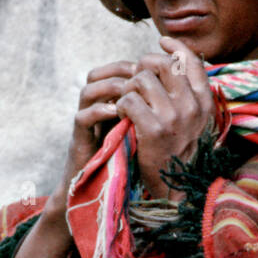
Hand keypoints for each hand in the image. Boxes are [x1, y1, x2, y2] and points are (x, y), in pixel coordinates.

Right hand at [51, 59, 139, 210]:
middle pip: (97, 75)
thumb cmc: (125, 162)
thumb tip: (177, 99)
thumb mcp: (141, 133)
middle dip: (120, 72)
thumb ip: (150, 114)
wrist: (100, 192)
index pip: (114, 73)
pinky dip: (99, 112)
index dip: (131, 66)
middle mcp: (94, 110)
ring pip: (87, 91)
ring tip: (129, 94)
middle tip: (139, 76)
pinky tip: (117, 114)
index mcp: (109, 105)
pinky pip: (82, 118)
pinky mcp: (79, 140)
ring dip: (110, 88)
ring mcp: (86, 124)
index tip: (152, 71)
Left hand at [116, 38, 214, 198]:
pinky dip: (121, 105)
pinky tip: (123, 116)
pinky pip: (129, 99)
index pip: (191, 60)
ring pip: (142, 79)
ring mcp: (174, 117)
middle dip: (143, 66)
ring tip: (128, 102)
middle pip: (162, 63)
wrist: (176, 188)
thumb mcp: (196, 121)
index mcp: (204, 102)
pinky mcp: (153, 129)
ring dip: (129, 88)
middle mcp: (192, 106)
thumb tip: (177, 60)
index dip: (175, 46)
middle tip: (135, 80)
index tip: (161, 41)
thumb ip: (190, 94)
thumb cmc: (181, 152)